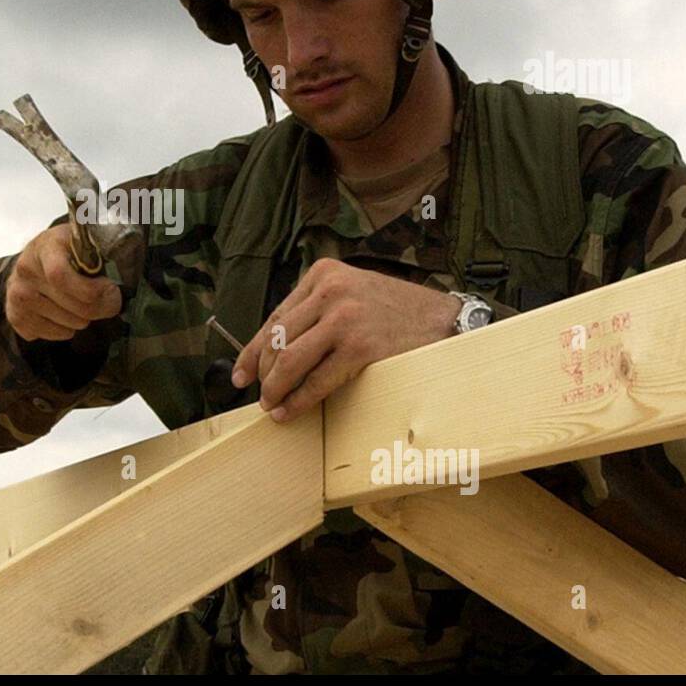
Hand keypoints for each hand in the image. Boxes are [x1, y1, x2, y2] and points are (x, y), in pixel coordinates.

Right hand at [6, 224, 121, 340]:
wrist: (34, 259)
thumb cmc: (68, 250)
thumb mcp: (85, 240)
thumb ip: (105, 249)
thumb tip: (128, 261)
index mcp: (45, 247)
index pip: (60, 276)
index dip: (91, 291)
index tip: (111, 289)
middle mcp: (25, 271)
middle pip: (72, 307)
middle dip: (99, 309)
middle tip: (108, 301)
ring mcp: (16, 295)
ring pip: (67, 325)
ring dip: (83, 320)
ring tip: (81, 303)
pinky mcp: (14, 317)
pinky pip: (52, 335)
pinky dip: (65, 330)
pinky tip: (64, 313)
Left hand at [230, 260, 461, 422]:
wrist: (445, 320)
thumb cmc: (397, 311)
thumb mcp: (352, 293)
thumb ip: (317, 311)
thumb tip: (277, 350)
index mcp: (323, 274)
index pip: (276, 317)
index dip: (254, 350)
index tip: (240, 374)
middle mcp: (330, 291)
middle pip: (279, 339)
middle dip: (264, 373)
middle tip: (260, 395)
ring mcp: (344, 318)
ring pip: (291, 360)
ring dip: (276, 388)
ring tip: (272, 406)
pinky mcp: (360, 347)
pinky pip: (318, 380)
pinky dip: (299, 400)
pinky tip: (291, 410)